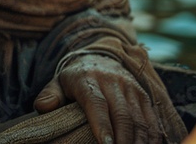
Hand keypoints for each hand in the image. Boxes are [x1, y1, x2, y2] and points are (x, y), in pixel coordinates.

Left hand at [34, 54, 161, 142]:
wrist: (101, 59)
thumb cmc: (76, 79)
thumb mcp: (59, 83)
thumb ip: (50, 95)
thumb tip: (43, 107)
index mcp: (87, 79)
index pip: (96, 102)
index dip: (101, 124)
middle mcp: (112, 82)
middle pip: (122, 114)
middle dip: (123, 140)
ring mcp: (131, 88)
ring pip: (139, 119)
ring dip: (139, 141)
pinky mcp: (144, 96)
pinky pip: (152, 120)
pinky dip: (153, 138)